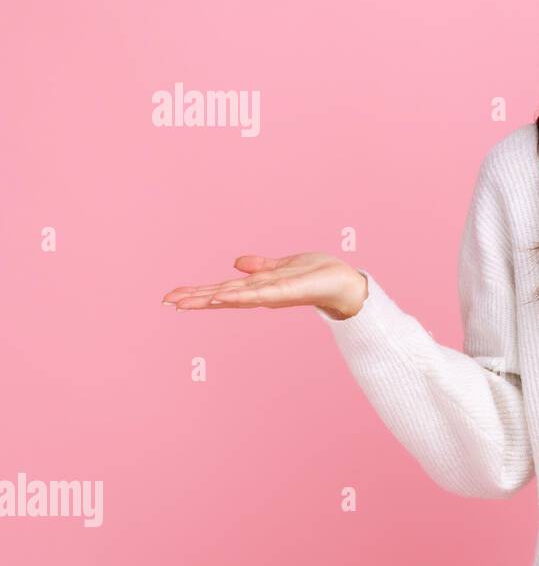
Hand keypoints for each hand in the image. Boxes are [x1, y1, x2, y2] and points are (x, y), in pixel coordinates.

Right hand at [162, 253, 368, 318]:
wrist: (345, 283)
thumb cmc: (317, 275)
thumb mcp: (282, 267)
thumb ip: (260, 267)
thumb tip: (237, 263)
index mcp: (258, 287)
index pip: (222, 289)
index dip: (198, 292)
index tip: (172, 296)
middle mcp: (262, 294)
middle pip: (222, 295)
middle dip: (195, 298)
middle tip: (166, 301)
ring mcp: (273, 295)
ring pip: (236, 296)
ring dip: (211, 299)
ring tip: (187, 302)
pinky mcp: (287, 292)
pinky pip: (260, 294)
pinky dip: (240, 296)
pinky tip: (222, 297)